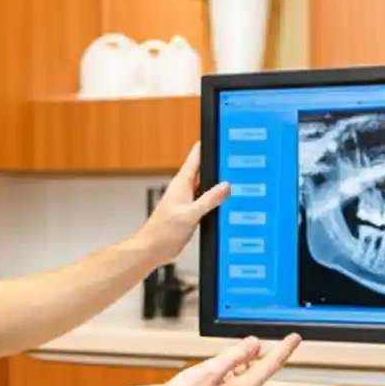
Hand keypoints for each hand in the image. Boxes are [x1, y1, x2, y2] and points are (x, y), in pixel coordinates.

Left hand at [135, 143, 228, 266]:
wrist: (153, 248)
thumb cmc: (163, 231)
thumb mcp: (191, 213)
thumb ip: (210, 199)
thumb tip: (225, 186)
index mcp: (181, 184)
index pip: (195, 158)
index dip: (205, 146)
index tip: (216, 137)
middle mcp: (183, 190)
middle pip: (202, 171)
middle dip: (216, 165)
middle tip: (231, 158)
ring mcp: (186, 201)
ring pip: (204, 187)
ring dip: (216, 185)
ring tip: (232, 179)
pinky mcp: (188, 213)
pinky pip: (204, 202)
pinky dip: (213, 201)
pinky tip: (223, 204)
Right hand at [150, 333, 301, 385]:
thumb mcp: (209, 370)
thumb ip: (235, 356)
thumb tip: (253, 345)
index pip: (271, 365)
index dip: (284, 349)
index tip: (294, 339)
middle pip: (253, 378)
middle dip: (246, 364)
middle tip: (235, 355)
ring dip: (230, 380)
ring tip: (208, 377)